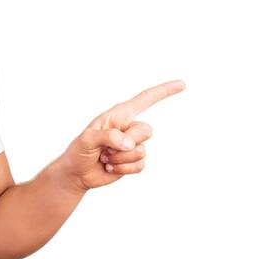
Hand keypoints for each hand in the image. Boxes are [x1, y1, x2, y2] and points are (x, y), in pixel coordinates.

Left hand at [58, 79, 185, 192]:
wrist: (77, 174)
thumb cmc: (78, 152)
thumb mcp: (86, 139)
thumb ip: (108, 136)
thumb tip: (129, 144)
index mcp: (118, 115)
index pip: (145, 99)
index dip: (164, 91)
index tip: (182, 84)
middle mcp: (128, 127)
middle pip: (146, 130)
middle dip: (127, 143)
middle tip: (106, 149)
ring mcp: (132, 145)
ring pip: (142, 151)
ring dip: (120, 159)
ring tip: (105, 158)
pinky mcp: (133, 161)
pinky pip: (140, 165)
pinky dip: (123, 169)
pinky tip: (110, 168)